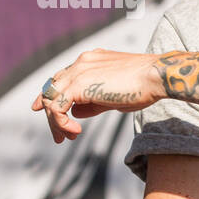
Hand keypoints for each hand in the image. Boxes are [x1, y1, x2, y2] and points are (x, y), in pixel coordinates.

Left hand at [30, 49, 167, 142]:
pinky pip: (58, 107)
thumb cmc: (144, 86)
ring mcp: (78, 72)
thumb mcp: (114, 97)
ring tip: (66, 138)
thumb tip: (77, 112)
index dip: (51, 95)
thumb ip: (93, 103)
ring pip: (51, 99)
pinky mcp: (78, 86)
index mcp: (89, 61)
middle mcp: (80, 63)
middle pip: (52, 88)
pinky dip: (61, 122)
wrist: (155, 77)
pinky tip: (75, 132)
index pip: (62, 77)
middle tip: (59, 136)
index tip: (43, 110)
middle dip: (50, 113)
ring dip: (55, 122)